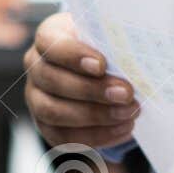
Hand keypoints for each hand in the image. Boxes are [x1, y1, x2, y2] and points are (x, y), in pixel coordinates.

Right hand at [21, 11, 139, 148]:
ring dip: (94, 116)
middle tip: (126, 94)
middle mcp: (36, 66)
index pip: (50, 42)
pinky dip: (96, 136)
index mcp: (49, 36)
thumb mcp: (109, 36)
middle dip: (91, 90)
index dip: (74, 55)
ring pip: (54, 111)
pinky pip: (63, 136)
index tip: (102, 66)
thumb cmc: (106, 47)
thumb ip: (116, 42)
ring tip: (128, 114)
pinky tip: (123, 130)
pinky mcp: (45, 125)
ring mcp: (36, 98)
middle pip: (52, 80)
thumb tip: (138, 57)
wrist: (101, 71)